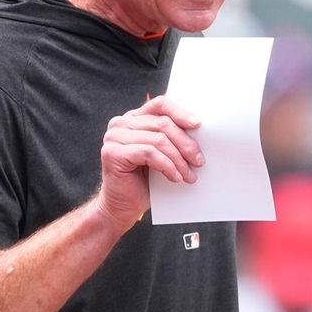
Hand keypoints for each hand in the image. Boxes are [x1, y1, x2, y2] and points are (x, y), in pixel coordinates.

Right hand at [95, 96, 202, 229]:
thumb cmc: (145, 181)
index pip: (159, 104)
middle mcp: (120, 123)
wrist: (123, 207)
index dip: (180, 112)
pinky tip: (175, 178)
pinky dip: (167, 166)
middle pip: (162, 124)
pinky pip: (149, 153)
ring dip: (178, 160)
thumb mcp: (161, 154)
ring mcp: (114, 137)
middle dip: (185, 144)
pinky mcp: (112, 153)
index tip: (198, 124)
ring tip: (189, 175)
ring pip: (158, 140)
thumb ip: (170, 137)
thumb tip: (198, 128)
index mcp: (133, 118)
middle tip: (199, 161)